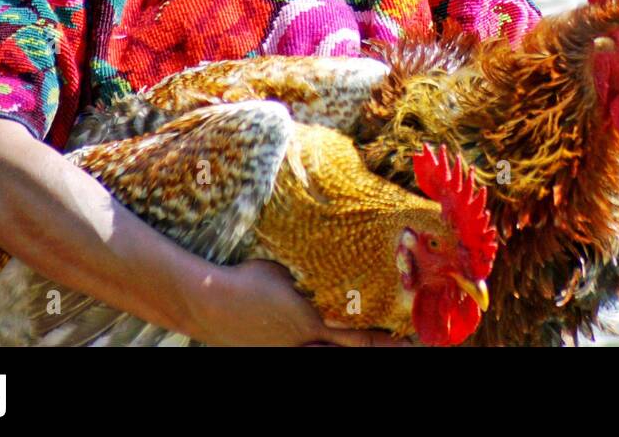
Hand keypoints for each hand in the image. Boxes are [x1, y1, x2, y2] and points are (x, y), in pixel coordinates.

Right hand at [188, 259, 410, 346]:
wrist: (210, 303)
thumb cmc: (248, 279)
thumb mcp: (287, 269)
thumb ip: (313, 274)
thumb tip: (333, 259)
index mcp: (314, 321)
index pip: (358, 336)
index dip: (384, 340)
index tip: (408, 340)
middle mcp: (304, 343)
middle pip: (346, 352)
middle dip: (373, 349)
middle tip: (401, 347)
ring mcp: (287, 352)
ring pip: (324, 358)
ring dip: (342, 351)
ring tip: (369, 346)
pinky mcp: (271, 353)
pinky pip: (300, 354)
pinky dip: (314, 351)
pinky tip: (319, 346)